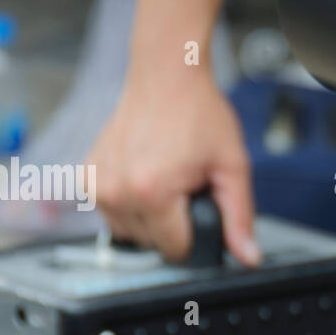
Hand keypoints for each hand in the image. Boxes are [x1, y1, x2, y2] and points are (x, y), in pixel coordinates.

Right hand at [89, 65, 259, 265]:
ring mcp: (97, 187)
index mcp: (153, 194)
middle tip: (188, 185)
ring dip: (151, 217)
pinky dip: (130, 203)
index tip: (203, 207)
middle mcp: (117, 194)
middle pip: (152, 244)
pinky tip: (148, 175)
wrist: (165, 77)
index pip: (176, 250)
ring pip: (129, 233)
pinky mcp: (87, 178)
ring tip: (169, 180)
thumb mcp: (233, 165)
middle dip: (175, 223)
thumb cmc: (200, 114)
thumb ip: (239, 215)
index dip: (197, 234)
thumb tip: (248, 257)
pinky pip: (112, 212)